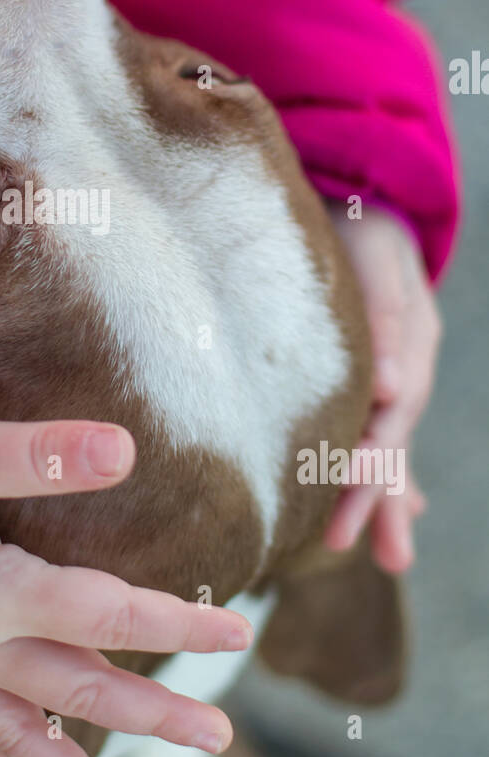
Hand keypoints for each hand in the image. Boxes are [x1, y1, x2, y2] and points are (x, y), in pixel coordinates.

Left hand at [325, 205, 441, 572]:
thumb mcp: (373, 254)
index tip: (347, 484)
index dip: (371, 455)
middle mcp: (405, 371)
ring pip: (387, 451)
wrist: (362, 200)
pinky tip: (394, 509)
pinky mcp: (369, 380)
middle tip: (346, 542)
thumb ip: (386, 313)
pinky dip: (381, 473)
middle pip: (390, 445)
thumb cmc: (358, 225)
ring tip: (387, 556)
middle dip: (373, 497)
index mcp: (408, 347)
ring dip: (384, 500)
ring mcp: (392, 379)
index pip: (391, 414)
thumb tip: (388, 386)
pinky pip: (375, 436)